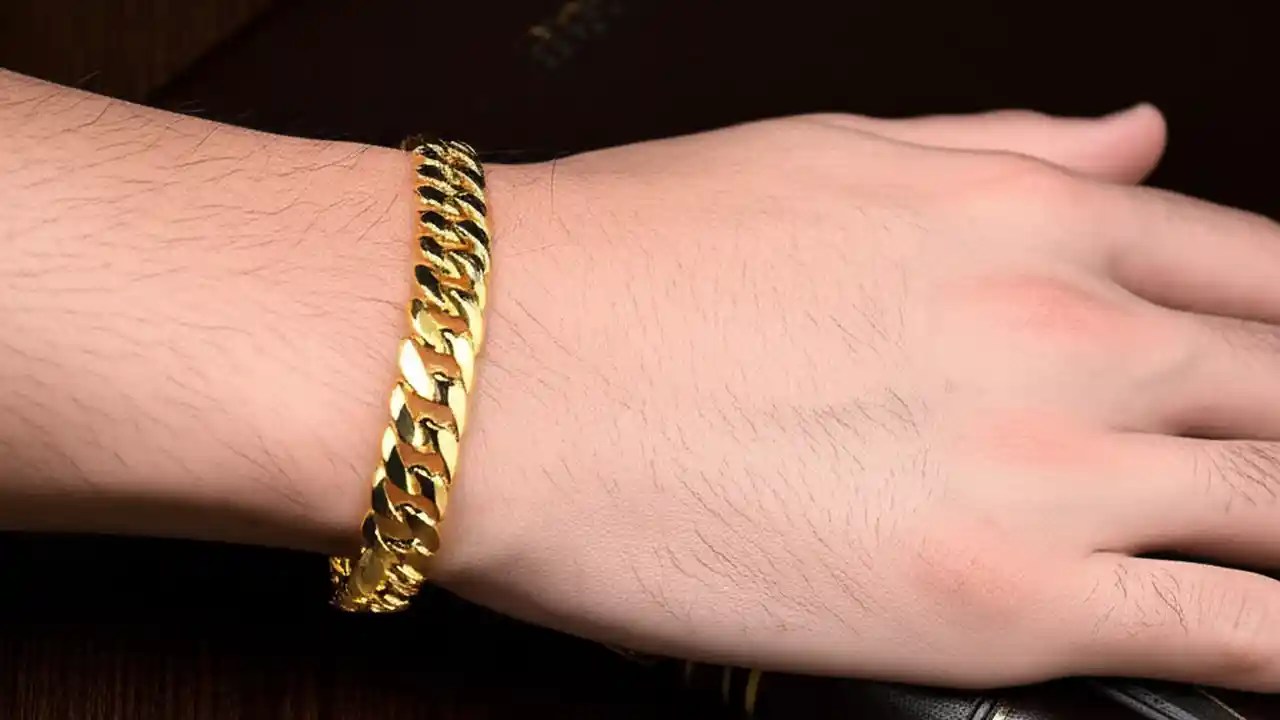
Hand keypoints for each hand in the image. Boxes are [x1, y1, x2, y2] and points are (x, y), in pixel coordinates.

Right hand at [440, 105, 1279, 689]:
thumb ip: (1011, 149)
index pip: (1259, 267)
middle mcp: (1067, 331)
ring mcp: (1051, 467)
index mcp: (1027, 215)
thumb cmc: (626, 261)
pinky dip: (1277, 647)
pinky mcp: (1000, 604)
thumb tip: (1130, 134)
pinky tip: (1273, 652)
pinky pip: (1226, 633)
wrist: (493, 365)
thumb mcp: (834, 156)